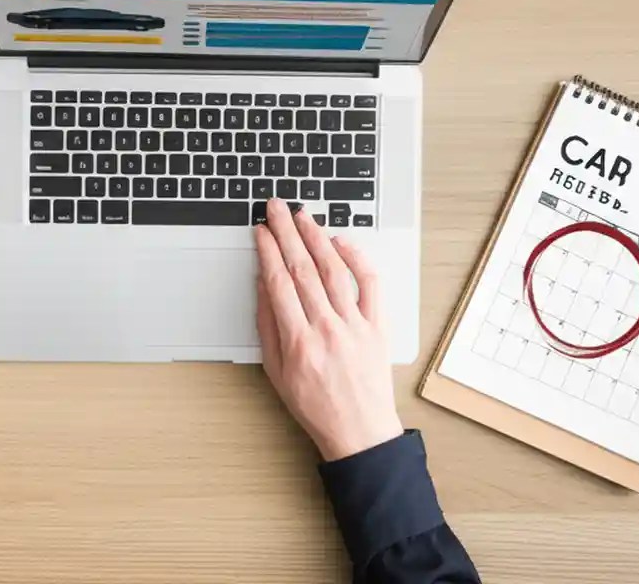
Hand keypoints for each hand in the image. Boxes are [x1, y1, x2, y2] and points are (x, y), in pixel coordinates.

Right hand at [254, 199, 401, 460]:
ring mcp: (355, 325)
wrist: (359, 430)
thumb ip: (267, 326)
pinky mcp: (378, 326)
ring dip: (316, 237)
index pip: (278, 282)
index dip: (267, 251)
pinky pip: (369, 284)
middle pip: (302, 268)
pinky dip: (356, 259)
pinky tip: (342, 242)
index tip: (260, 231)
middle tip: (275, 208)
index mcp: (298, 341)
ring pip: (333, 270)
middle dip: (286, 233)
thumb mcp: (276, 371)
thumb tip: (263, 285)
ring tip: (303, 217)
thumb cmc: (315, 405)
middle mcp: (327, 329)